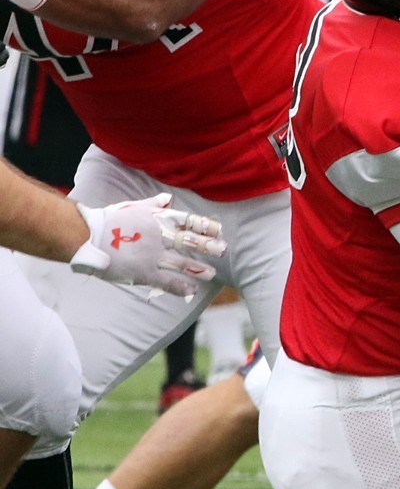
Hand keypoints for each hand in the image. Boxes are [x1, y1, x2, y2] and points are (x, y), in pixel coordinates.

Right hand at [70, 194, 224, 296]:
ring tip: (213, 272)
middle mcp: (159, 236)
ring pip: (183, 262)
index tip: (219, 229)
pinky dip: (181, 286)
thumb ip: (153, 204)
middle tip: (223, 249)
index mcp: (157, 219)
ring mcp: (153, 254)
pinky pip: (167, 280)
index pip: (188, 221)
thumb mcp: (133, 207)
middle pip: (190, 241)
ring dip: (199, 268)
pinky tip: (192, 289)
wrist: (87, 236)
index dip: (205, 226)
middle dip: (208, 245)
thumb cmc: (108, 220)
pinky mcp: (144, 271)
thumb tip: (168, 199)